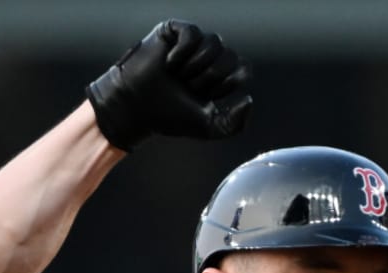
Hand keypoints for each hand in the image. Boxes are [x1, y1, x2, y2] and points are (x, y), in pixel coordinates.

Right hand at [85, 20, 252, 151]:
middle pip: (230, 57)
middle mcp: (208, 57)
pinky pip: (193, 34)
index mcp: (220, 76)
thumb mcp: (209, 127)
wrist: (138, 107)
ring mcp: (192, 43)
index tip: (204, 96)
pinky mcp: (174, 31)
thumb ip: (235, 124)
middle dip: (210, 78)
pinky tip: (170, 64)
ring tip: (178, 76)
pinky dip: (183, 52)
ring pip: (215, 43)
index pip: (243, 70)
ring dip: (196, 67)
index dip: (225, 85)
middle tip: (188, 87)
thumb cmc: (170, 116)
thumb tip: (249, 99)